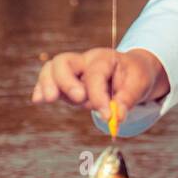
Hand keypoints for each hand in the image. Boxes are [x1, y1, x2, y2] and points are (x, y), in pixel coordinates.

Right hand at [30, 47, 168, 126]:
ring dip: (48, 84)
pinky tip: (37, 99)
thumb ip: (128, 100)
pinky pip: (48, 81)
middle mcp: (84, 62)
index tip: (107, 116)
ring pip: (51, 69)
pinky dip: (41, 88)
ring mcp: (73, 72)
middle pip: (64, 62)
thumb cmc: (136, 75)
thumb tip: (116, 118)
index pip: (95, 75)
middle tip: (78, 98)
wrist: (133, 71)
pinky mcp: (67, 84)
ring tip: (48, 99)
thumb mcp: (140, 84)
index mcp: (104, 58)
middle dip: (66, 81)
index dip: (99, 96)